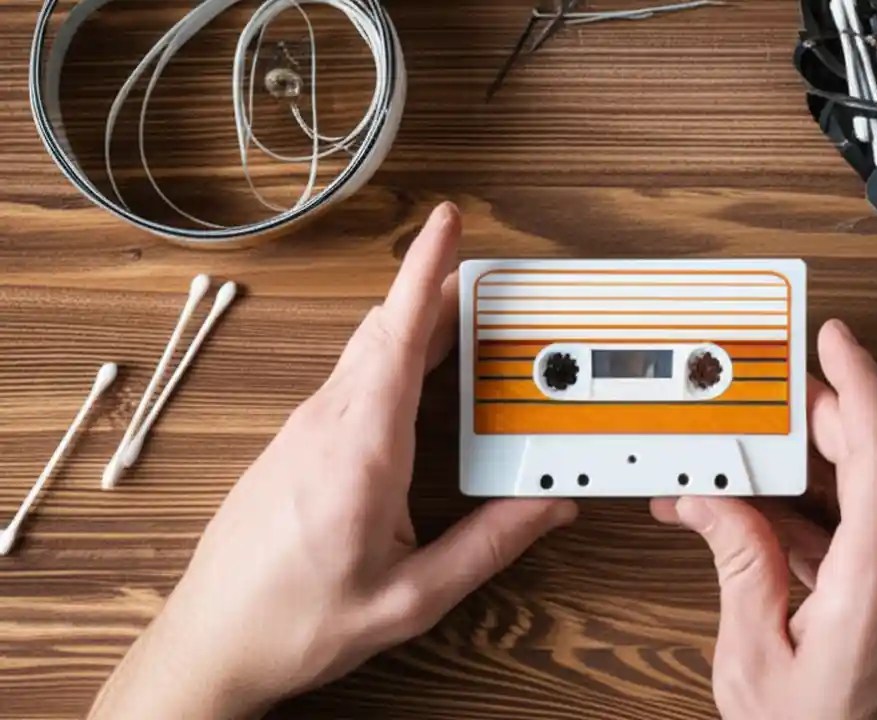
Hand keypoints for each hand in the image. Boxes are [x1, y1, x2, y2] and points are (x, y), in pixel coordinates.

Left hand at [89, 203, 578, 719]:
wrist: (213, 642)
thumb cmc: (298, 622)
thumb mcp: (413, 596)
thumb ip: (488, 546)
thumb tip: (547, 505)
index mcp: (360, 450)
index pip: (398, 336)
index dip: (426, 272)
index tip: (446, 223)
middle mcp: (325, 426)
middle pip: (386, 331)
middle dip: (437, 294)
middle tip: (489, 282)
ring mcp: (303, 431)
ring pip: (366, 353)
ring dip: (415, 329)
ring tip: (466, 331)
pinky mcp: (294, 445)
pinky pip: (351, 381)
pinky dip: (392, 363)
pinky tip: (417, 391)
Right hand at [652, 320, 876, 719]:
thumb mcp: (755, 661)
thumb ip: (739, 567)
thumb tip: (711, 502)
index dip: (860, 382)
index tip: (836, 340)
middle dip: (837, 412)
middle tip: (779, 400)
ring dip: (839, 458)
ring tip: (770, 458)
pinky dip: (842, 506)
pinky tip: (783, 516)